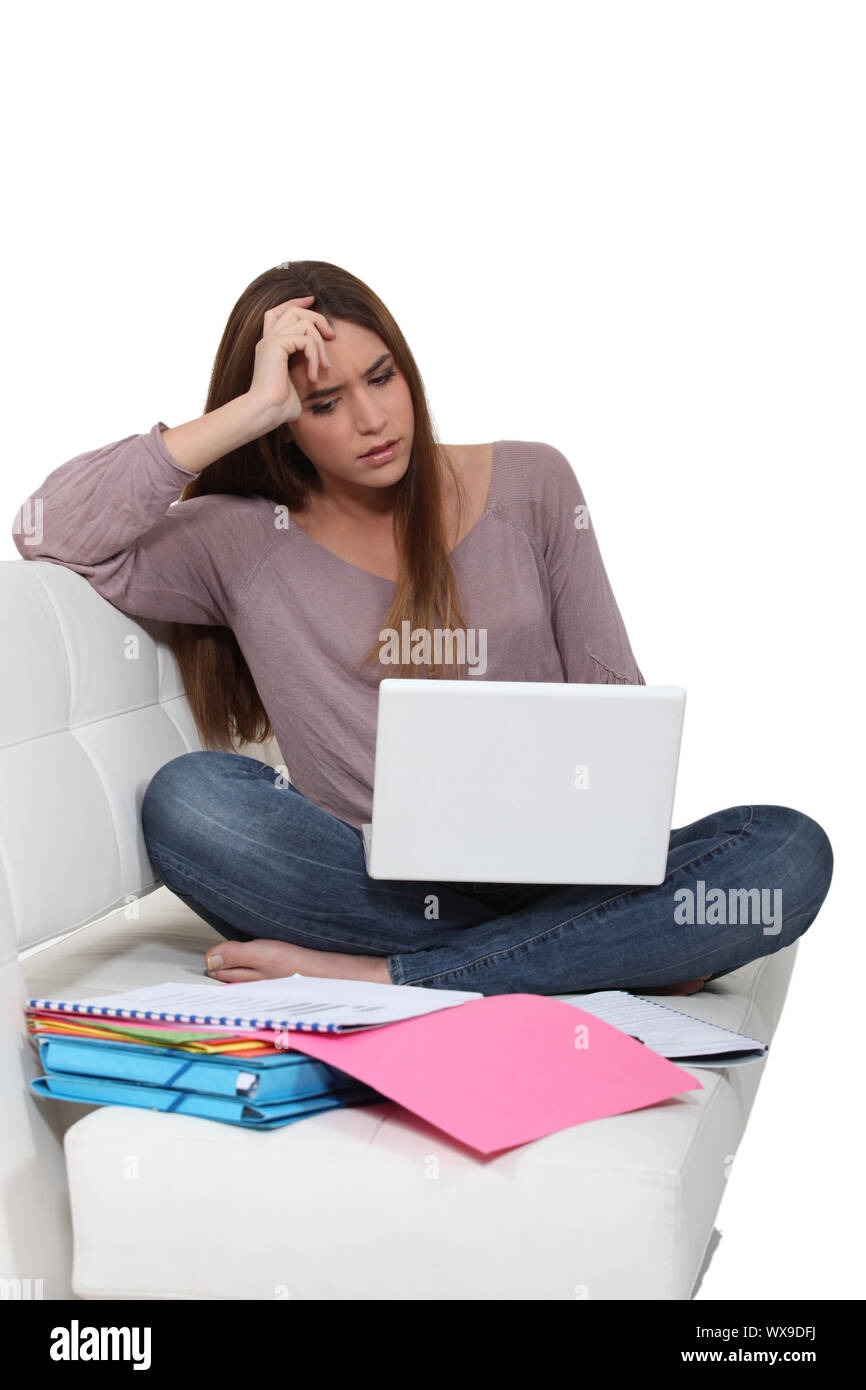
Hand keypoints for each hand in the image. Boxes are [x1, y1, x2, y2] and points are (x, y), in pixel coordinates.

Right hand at [247, 294, 335, 423]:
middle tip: (331, 335)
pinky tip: (314, 375)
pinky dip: (314, 356)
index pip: (278, 312)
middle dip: (317, 318)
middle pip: (294, 310)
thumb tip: (318, 379)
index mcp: (269, 346)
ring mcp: (270, 341)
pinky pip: (305, 339)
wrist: (266, 412)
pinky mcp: (275, 345)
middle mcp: (267, 340)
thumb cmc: (279, 407)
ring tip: (324, 367)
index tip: (312, 299)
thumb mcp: (295, 385)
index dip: (295, 302)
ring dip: (320, 345)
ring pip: (304, 323)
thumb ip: (303, 373)